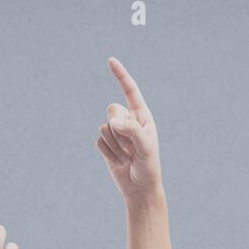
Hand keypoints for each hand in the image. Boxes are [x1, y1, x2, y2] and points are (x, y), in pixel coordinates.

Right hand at [95, 57, 162, 203]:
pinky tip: (119, 162)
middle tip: (131, 146)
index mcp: (141, 115)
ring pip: (104, 127)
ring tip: (127, 156)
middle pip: (112, 109)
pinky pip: (99, 142)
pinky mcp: (106, 145)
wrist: (140, 188)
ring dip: (115, 145)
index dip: (120, 75)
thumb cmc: (148, 166)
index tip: (110, 61)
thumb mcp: (146, 146)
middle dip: (119, 127)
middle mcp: (127, 120)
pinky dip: (109, 153)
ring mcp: (115, 132)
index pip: (130, 90)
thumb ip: (131, 130)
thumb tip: (112, 121)